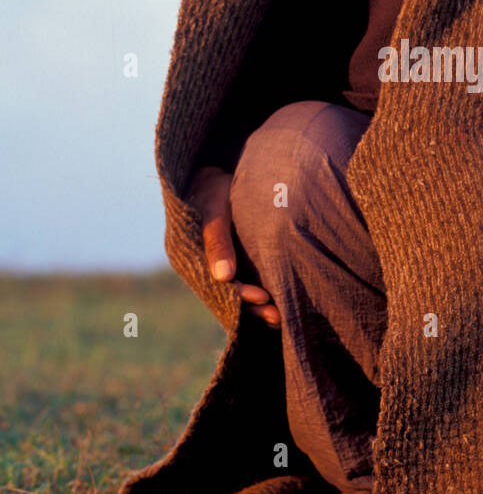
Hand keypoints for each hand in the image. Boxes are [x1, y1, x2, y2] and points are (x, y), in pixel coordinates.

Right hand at [187, 165, 281, 328]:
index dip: (241, 293)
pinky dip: (257, 294)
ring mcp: (215, 263)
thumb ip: (217, 239)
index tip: (265, 297)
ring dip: (257, 306)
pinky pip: (242, 281)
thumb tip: (223, 277)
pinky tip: (277, 306)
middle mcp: (201, 264)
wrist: (214, 174)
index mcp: (190, 254)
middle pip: (228, 293)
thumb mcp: (215, 207)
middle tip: (279, 318)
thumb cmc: (214, 187)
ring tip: (281, 319)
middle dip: (253, 307)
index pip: (218, 283)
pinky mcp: (229, 260)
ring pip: (236, 291)